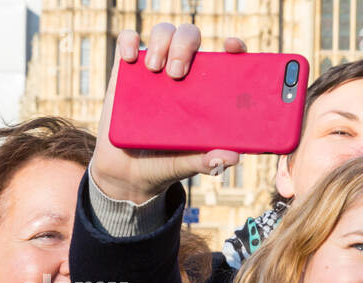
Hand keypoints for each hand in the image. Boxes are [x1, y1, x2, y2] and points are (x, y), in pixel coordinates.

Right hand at [90, 23, 245, 204]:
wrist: (128, 171)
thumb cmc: (166, 162)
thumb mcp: (187, 164)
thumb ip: (207, 160)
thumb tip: (233, 157)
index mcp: (207, 91)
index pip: (226, 59)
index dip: (234, 47)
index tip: (232, 47)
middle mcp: (183, 73)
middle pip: (191, 37)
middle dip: (185, 45)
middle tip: (176, 74)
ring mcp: (156, 68)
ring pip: (164, 32)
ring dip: (160, 42)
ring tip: (154, 69)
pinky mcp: (127, 69)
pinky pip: (128, 39)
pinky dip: (129, 40)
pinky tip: (130, 58)